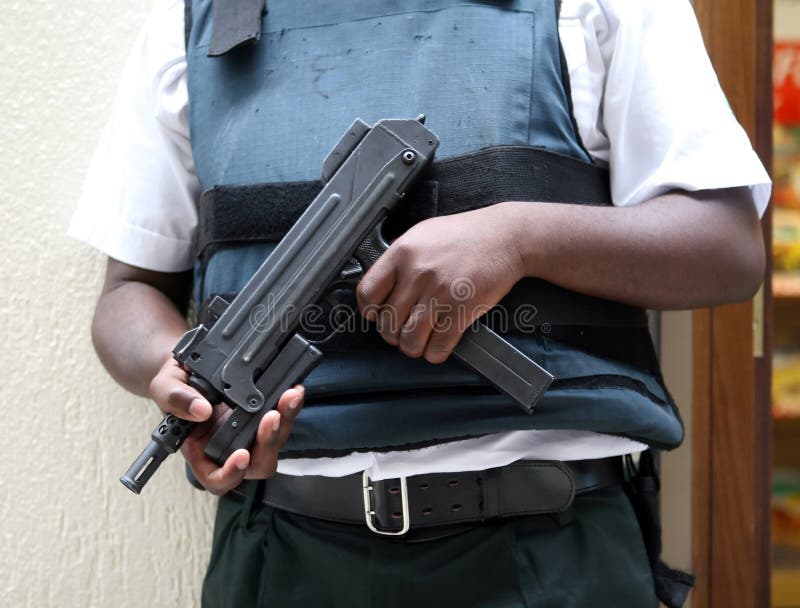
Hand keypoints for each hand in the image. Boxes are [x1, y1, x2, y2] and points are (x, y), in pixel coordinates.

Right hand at [149, 357, 304, 494]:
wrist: (190, 367)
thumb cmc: (175, 385)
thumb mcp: (165, 386)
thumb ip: (176, 399)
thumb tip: (201, 410)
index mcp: (202, 453)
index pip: (218, 480)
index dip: (231, 474)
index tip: (240, 455)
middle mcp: (229, 448)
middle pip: (258, 463)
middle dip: (268, 442)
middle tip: (272, 417)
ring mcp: (250, 433)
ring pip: (275, 440)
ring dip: (286, 420)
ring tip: (289, 396)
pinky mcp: (264, 416)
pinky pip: (282, 417)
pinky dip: (290, 405)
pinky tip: (294, 389)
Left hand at [356, 204, 523, 363]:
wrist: (505, 237)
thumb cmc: (466, 235)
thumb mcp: (422, 234)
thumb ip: (399, 259)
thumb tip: (382, 285)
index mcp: (402, 253)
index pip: (367, 294)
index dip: (370, 311)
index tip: (377, 315)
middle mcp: (417, 274)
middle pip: (387, 323)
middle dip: (392, 334)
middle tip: (401, 331)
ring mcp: (439, 294)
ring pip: (409, 340)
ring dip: (412, 347)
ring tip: (418, 342)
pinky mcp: (462, 310)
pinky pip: (438, 347)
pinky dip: (435, 353)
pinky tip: (437, 346)